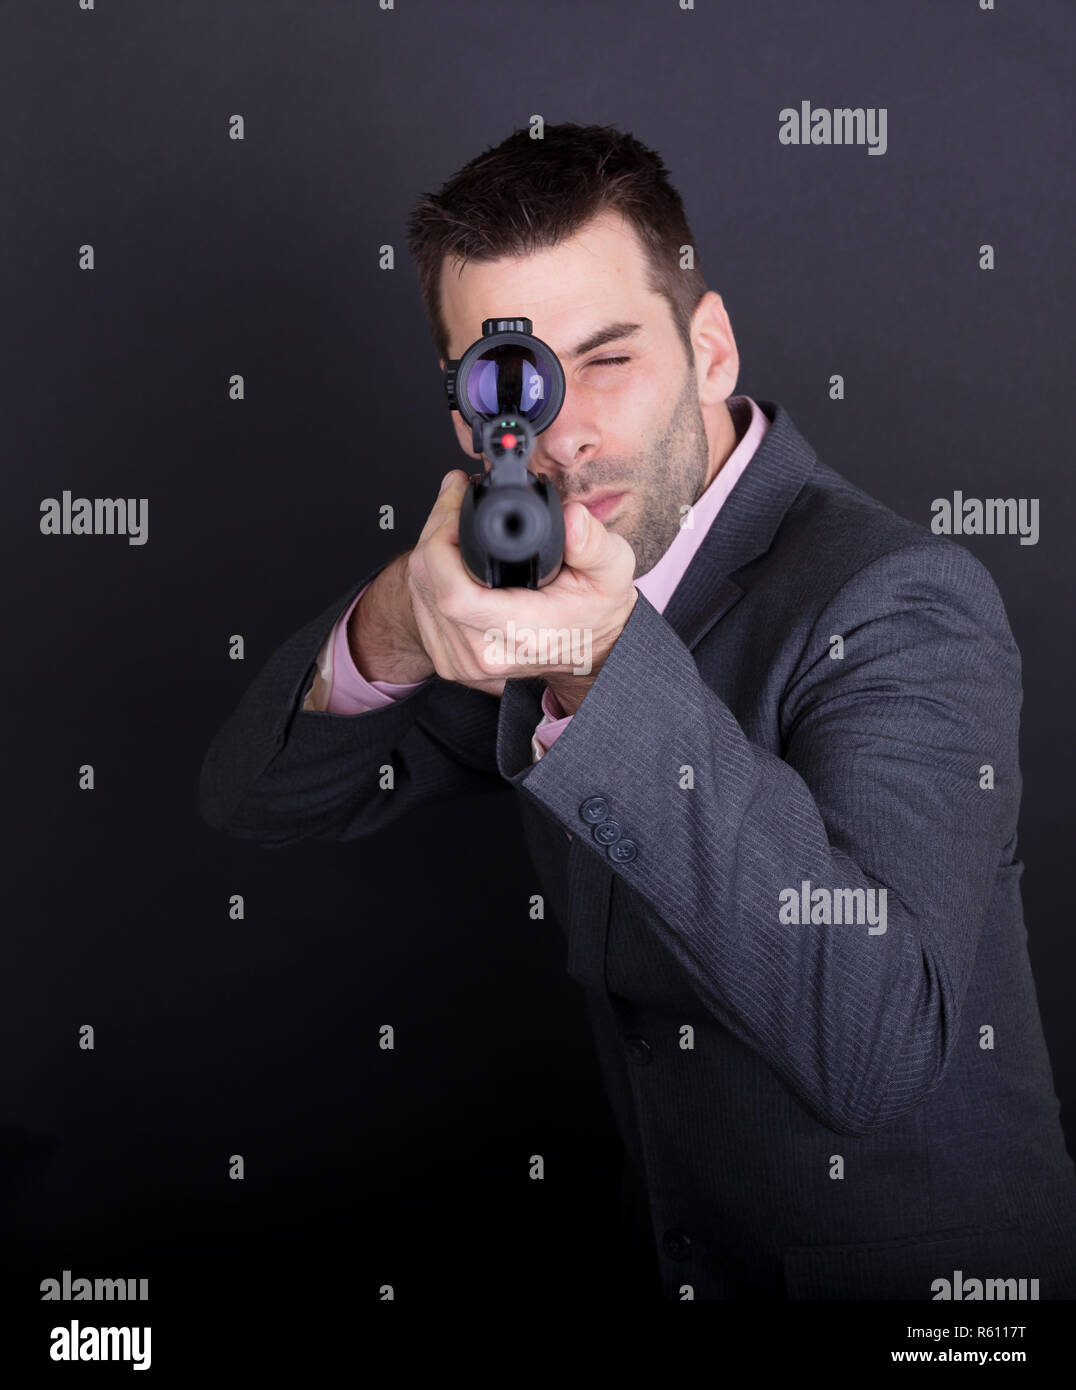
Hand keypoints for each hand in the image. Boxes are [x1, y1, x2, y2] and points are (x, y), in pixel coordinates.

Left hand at [405, 470, 638, 699]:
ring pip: (418, 591)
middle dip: (435, 530)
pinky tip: (450, 559)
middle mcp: (485, 653)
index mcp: (521, 631)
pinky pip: (421, 608)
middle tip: (456, 501)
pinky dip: (429, 576)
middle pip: (428, 582)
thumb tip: (571, 520)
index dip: (442, 540)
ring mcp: (463, 662)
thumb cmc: (596, 609)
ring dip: (429, 550)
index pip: (454, 592)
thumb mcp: (612, 570)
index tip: (459, 507)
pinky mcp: (450, 662)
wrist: (589, 651)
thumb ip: (594, 544)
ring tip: (455, 524)